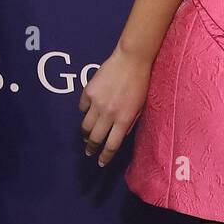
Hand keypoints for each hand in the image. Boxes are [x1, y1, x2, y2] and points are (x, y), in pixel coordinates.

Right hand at [78, 46, 151, 167]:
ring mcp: (96, 103)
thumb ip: (130, 122)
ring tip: (87, 136)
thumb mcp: (140, 106)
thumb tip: (120, 135)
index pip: (112, 145)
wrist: (131, 60)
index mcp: (124, 119)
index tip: (101, 163)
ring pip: (85, 126)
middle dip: (91, 148)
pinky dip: (85, 111)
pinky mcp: (88, 92)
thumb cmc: (141, 84)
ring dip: (86, 134)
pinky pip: (82, 107)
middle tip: (89, 152)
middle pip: (95, 138)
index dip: (105, 156)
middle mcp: (109, 114)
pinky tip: (88, 111)